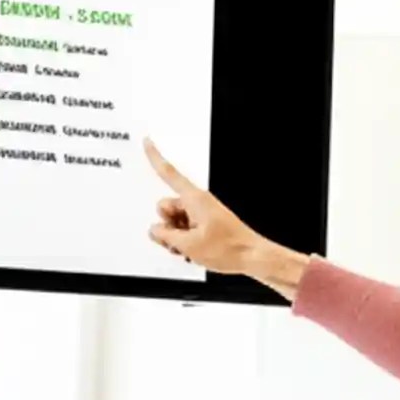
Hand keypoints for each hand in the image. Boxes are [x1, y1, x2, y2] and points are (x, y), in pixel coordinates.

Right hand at [143, 137, 263, 273]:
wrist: (252, 256)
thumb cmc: (228, 247)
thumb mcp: (188, 245)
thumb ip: (165, 235)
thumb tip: (155, 230)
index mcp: (194, 199)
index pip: (169, 173)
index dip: (156, 158)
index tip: (147, 142)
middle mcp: (198, 202)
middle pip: (166, 206)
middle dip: (166, 225)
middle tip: (179, 241)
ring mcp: (203, 213)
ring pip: (175, 221)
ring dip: (176, 237)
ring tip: (190, 250)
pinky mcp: (207, 224)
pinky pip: (186, 228)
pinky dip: (185, 241)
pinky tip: (194, 252)